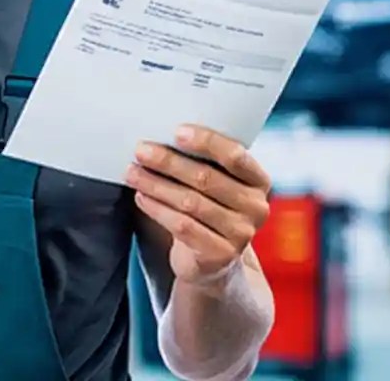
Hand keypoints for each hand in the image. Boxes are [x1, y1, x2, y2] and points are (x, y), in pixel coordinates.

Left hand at [126, 125, 270, 286]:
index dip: (207, 142)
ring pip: (191, 203)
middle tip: (140, 151)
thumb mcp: (213, 183)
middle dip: (169, 162)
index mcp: (258, 180)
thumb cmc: (207, 206)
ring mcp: (241, 234)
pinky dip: (157, 209)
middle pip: (206, 178)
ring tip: (131, 173)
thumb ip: (201, 161)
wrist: (210, 258)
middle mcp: (256, 207)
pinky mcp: (220, 255)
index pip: (235, 156)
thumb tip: (160, 137)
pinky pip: (183, 226)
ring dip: (156, 184)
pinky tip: (140, 197)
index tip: (176, 131)